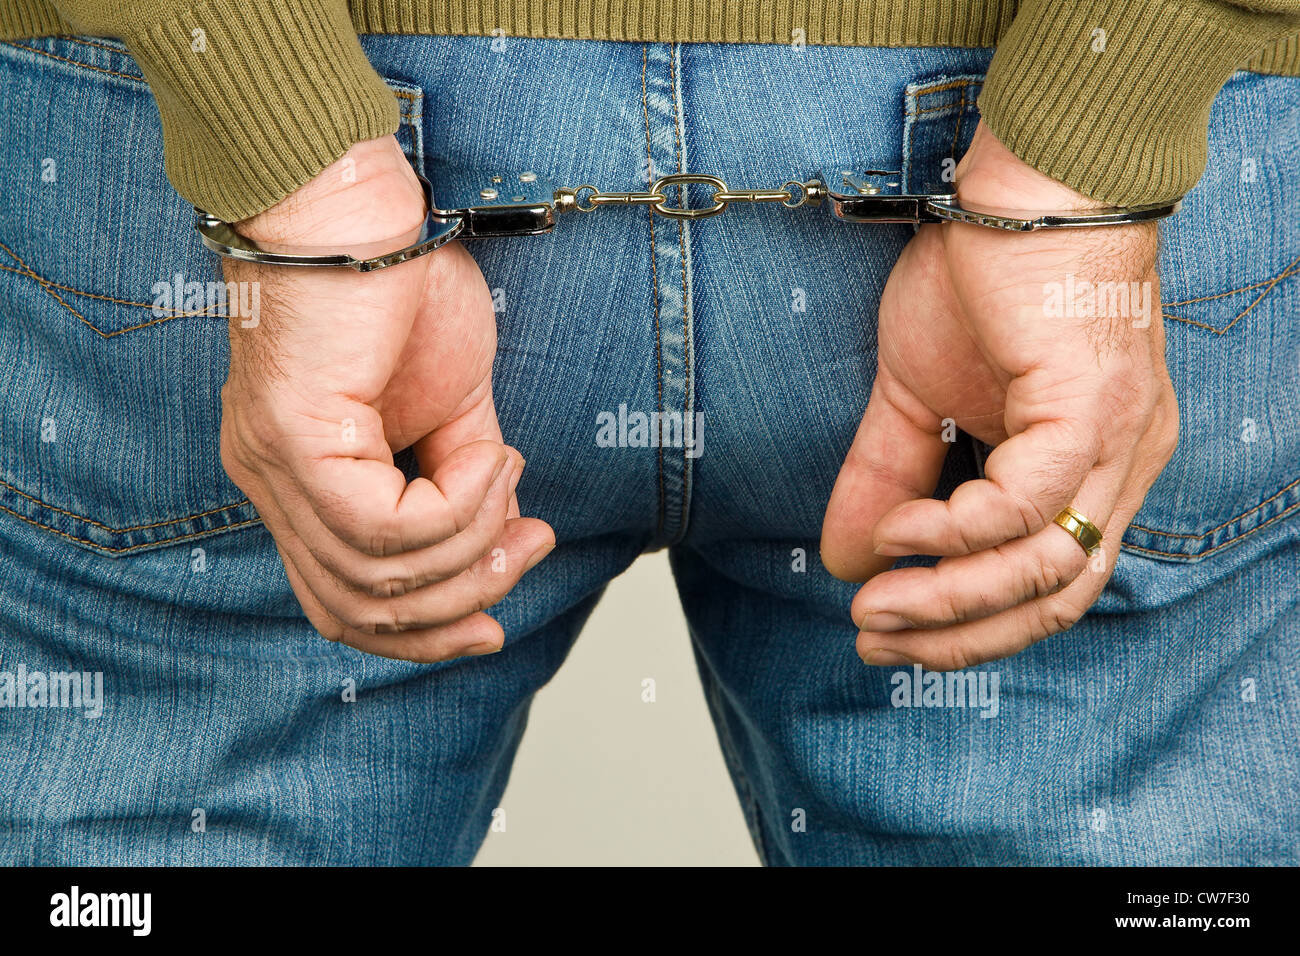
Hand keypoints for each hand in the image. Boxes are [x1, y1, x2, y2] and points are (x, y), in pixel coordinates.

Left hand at [219, 136, 554, 661]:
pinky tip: (490, 455)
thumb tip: (502, 538)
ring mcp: (277, 468)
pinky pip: (387, 528)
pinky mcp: (298, 441)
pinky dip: (458, 507)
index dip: (421, 638)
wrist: (357, 205)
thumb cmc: (398, 287)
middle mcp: (274, 487)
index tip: (493, 624)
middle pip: (357, 611)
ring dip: (470, 546)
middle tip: (528, 546)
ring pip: (378, 578)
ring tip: (510, 480)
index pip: (342, 605)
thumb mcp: (454, 405)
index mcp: (301, 484)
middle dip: (459, 602)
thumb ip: (467, 482)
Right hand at [821, 121, 1178, 669]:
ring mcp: (1113, 443)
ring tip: (875, 602)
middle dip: (957, 639)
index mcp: (1091, 470)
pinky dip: (956, 533)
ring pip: (1047, 570)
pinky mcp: (1086, 408)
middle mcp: (1120, 469)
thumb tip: (844, 558)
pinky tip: (903, 527)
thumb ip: (889, 476)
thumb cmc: (984, 277)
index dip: (966, 631)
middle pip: (1053, 601)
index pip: (1045, 588)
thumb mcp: (915, 396)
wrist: (1025, 185)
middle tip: (874, 638)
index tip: (885, 637)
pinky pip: (1024, 506)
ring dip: (951, 602)